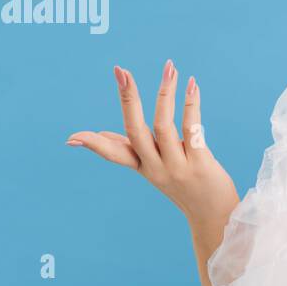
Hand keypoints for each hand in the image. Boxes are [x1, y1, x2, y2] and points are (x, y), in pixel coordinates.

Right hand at [66, 60, 238, 222]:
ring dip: (165, 93)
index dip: (93, 144)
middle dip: (127, 99)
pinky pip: (192, 130)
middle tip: (121, 71)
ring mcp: (178, 167)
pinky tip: (192, 86)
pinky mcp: (200, 165)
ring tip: (169, 68)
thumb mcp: (154, 171)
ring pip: (163, 126)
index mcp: (143, 167)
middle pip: (135, 130)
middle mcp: (156, 167)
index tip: (71, 137)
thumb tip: (100, 137)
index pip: (113, 154)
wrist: (215, 217)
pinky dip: (191, 106)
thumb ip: (132, 151)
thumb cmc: (186, 188)